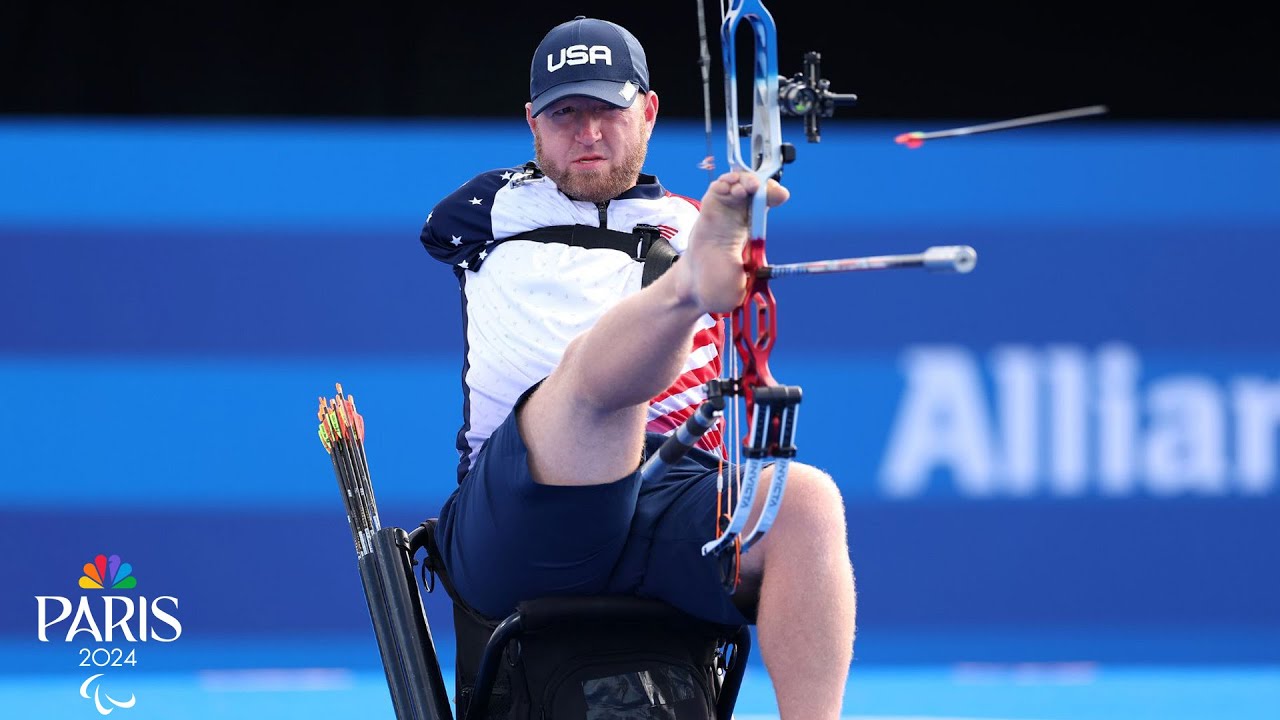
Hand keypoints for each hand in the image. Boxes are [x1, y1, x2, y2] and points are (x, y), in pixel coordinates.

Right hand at [679, 171, 789, 314]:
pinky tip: (725, 186)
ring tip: (741, 188)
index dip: (774, 196)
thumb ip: (753, 277)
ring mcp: (723, 213)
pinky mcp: (706, 211)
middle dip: (760, 183)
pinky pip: (716, 190)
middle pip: (755, 190)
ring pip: (736, 185)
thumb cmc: (719, 286)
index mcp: (753, 232)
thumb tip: (767, 274)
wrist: (693, 288)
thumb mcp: (743, 285)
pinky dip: (722, 183)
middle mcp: (740, 219)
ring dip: (741, 180)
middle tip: (756, 187)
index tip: (779, 196)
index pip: (767, 205)